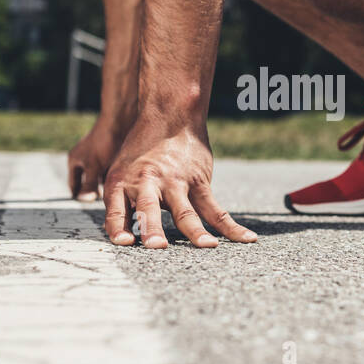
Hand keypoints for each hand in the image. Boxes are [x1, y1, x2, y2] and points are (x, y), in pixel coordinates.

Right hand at [67, 119, 122, 201]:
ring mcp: (99, 154)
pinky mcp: (112, 151)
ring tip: (118, 192)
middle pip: (89, 181)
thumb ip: (89, 184)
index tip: (89, 206)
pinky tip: (126, 181)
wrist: (122, 119)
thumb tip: (83, 200)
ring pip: (102, 176)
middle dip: (96, 191)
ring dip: (108, 184)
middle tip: (106, 202)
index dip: (81, 196)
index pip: (74, 185)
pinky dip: (117, 175)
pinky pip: (113, 168)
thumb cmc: (105, 142)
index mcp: (75, 160)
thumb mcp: (94, 166)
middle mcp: (85, 157)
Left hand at [103, 119, 256, 248]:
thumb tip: (121, 237)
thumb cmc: (141, 153)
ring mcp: (175, 182)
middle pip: (149, 208)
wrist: (169, 117)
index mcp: (123, 182)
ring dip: (195, 230)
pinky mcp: (199, 182)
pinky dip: (231, 226)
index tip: (124, 243)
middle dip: (152, 227)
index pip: (117, 209)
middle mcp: (148, 182)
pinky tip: (246, 238)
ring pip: (186, 211)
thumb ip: (121, 204)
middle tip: (156, 246)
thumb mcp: (122, 173)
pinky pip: (215, 209)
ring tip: (206, 246)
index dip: (118, 227)